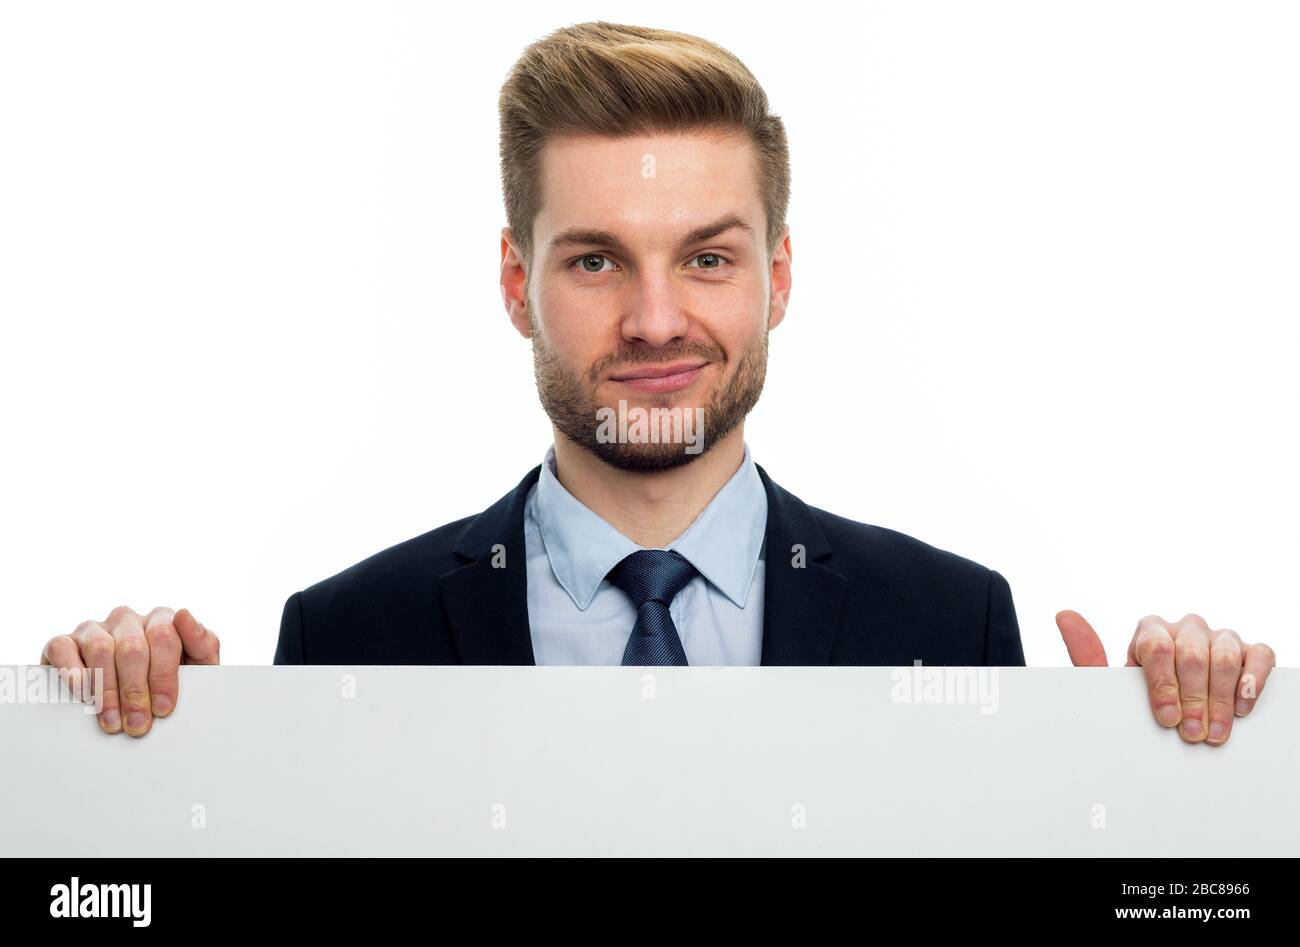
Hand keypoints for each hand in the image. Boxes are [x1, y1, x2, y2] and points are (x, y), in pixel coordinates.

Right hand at [40, 606, 219, 736]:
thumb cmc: (165, 682)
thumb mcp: (196, 667)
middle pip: (132, 647)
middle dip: (136, 691)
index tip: (164, 708)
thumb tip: (183, 614)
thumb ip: (202, 644)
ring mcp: (94, 628)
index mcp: (161, 619)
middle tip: (138, 724)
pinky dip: (72, 672)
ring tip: (112, 721)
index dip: (164, 676)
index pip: (164, 637)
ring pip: (100, 648)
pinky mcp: (64, 641)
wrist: (128, 699)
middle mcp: (127, 619)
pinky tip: (82, 693)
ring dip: (107, 690)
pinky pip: (63, 648)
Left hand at [1056, 610, 1274, 745]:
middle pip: (1191, 654)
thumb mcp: (1112, 684)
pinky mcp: (1249, 650)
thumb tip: (1064, 615)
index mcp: (1150, 631)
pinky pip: (1260, 655)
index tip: (1166, 718)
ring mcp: (1219, 637)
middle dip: (1192, 699)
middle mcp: (1185, 628)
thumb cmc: (1141, 696)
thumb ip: (1087, 654)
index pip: (1157, 648)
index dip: (1162, 685)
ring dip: (1220, 698)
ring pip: (1225, 655)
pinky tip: (1242, 705)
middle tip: (1191, 733)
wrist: (1176, 709)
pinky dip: (1253, 680)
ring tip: (1215, 731)